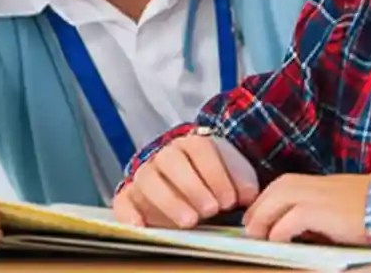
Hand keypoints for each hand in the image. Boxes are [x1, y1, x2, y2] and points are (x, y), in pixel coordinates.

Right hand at [113, 134, 258, 228]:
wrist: (191, 184)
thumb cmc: (214, 181)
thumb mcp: (233, 177)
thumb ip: (243, 183)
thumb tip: (248, 195)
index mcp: (191, 144)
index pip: (199, 149)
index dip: (215, 174)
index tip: (230, 200)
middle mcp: (164, 156)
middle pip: (171, 161)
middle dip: (193, 186)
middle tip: (211, 210)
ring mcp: (145, 175)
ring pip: (147, 179)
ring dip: (168, 200)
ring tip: (190, 221)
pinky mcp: (131, 196)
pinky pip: (122, 200)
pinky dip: (127, 213)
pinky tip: (140, 226)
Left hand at [243, 173, 370, 244]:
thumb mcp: (338, 208)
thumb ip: (317, 213)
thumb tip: (296, 230)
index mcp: (317, 183)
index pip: (281, 187)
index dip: (265, 202)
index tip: (256, 218)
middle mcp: (313, 185)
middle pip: (275, 190)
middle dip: (258, 208)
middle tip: (249, 228)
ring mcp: (318, 195)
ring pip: (278, 199)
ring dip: (263, 217)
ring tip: (257, 235)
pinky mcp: (323, 210)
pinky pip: (293, 218)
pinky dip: (281, 229)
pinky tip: (277, 240)